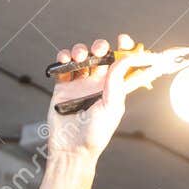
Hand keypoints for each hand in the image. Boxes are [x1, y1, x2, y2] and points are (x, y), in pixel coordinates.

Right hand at [45, 33, 162, 166]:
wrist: (71, 147)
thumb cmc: (95, 133)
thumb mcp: (112, 106)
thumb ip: (117, 81)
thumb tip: (125, 58)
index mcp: (114, 88)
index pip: (123, 64)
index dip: (126, 50)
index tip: (125, 40)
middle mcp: (97, 83)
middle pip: (101, 55)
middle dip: (100, 46)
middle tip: (99, 50)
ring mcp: (79, 83)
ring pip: (81, 56)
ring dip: (80, 50)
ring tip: (79, 58)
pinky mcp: (63, 86)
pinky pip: (63, 65)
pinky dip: (63, 57)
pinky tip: (65, 60)